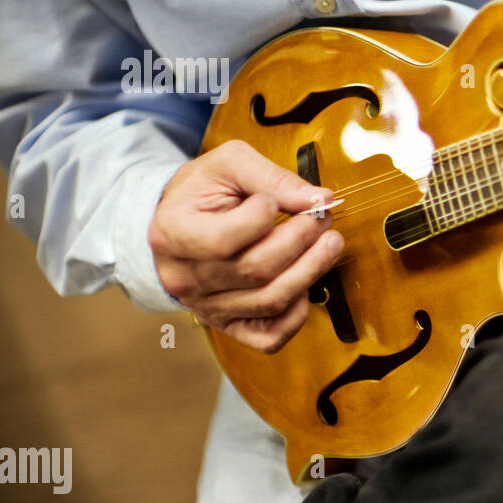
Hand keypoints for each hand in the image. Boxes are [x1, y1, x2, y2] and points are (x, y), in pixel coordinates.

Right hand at [149, 140, 343, 352]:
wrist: (179, 222)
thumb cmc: (202, 191)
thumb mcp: (227, 165)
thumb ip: (271, 177)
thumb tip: (318, 199)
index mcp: (172, 234)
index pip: (224, 239)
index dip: (262, 217)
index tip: (273, 199)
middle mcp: (184, 278)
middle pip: (255, 270)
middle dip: (300, 241)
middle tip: (322, 217)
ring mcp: (206, 307)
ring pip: (270, 301)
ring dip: (311, 270)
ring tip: (330, 241)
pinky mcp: (228, 325)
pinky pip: (269, 337)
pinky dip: (298, 315)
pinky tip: (307, 283)